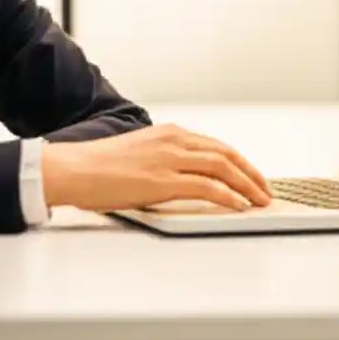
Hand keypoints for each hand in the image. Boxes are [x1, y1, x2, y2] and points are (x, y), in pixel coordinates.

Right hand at [41, 124, 272, 212]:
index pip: (215, 145)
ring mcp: (169, 159)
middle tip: (265, 190)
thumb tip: (182, 178)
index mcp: (168, 133)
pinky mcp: (163, 180)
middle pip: (226, 153)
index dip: (239, 162)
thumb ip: (162, 159)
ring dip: (247, 185)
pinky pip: (208, 186)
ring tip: (259, 200)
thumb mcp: (138, 153)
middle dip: (251, 173)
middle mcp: (173, 140)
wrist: (73, 169)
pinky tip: (239, 206)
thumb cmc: (97, 167)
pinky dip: (229, 196)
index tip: (251, 176)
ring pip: (223, 167)